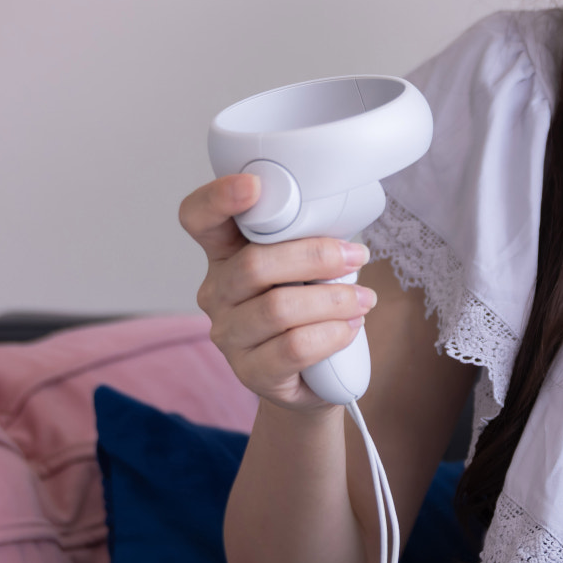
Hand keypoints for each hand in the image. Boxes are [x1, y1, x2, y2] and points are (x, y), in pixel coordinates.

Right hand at [179, 173, 376, 411]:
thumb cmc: (309, 307)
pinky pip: (293, 347)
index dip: (217, 198)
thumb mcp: (305, 264)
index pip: (199, 218)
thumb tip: (342, 212)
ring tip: (364, 299)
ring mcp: (229, 334)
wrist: (313, 377)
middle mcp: (216, 292)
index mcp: (225, 253)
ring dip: (333, 300)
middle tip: (357, 257)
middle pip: (254, 265)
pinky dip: (331, 334)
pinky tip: (350, 328)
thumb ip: (307, 235)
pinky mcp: (250, 371)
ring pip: (278, 308)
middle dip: (316, 256)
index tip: (254, 185)